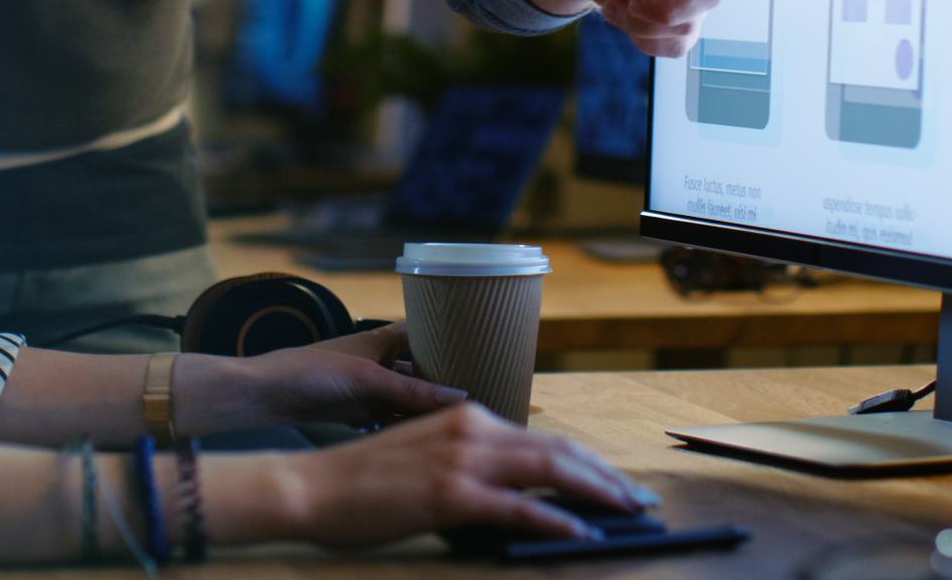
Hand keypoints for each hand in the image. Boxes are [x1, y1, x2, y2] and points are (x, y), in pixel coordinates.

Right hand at [213, 403, 657, 548]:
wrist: (313, 486)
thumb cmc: (364, 481)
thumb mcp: (426, 456)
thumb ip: (471, 461)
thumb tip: (515, 489)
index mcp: (468, 417)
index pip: (543, 439)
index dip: (587, 462)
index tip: (617, 483)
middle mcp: (472, 428)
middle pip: (558, 450)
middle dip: (605, 476)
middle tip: (638, 500)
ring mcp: (462, 460)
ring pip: (549, 470)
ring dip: (596, 492)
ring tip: (626, 512)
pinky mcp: (450, 494)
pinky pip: (518, 509)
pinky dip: (555, 520)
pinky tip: (580, 534)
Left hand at [231, 322, 464, 427]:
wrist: (262, 396)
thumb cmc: (309, 372)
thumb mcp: (366, 380)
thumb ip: (411, 391)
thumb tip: (461, 397)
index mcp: (384, 337)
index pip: (429, 329)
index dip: (455, 335)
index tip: (486, 346)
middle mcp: (381, 358)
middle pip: (425, 365)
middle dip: (450, 377)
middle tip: (485, 390)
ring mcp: (371, 385)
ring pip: (411, 394)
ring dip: (431, 404)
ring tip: (466, 418)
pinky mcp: (360, 409)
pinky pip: (395, 414)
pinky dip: (410, 423)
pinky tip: (432, 435)